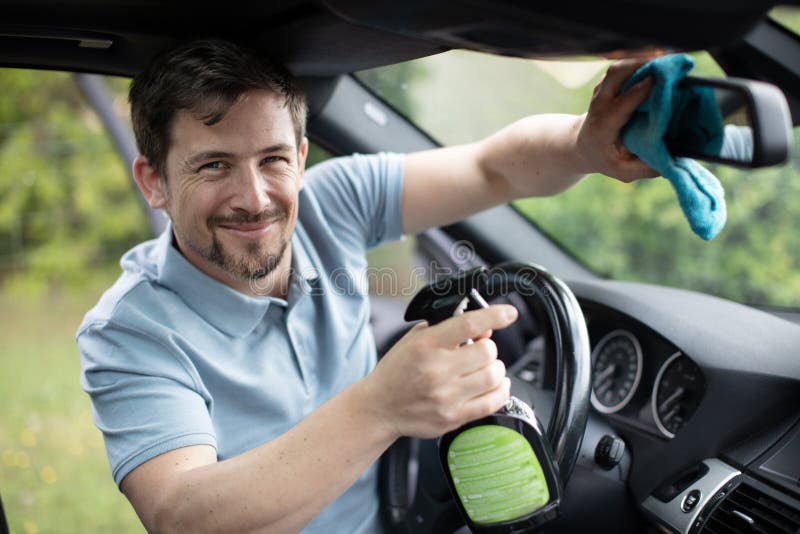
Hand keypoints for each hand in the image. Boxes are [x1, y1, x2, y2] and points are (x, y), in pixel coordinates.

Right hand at [365, 304, 517, 438]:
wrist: (379, 407)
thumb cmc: (397, 371)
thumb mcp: (415, 339)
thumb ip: (447, 330)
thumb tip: (484, 328)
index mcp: (427, 345)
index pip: (469, 324)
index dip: (495, 316)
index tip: (509, 313)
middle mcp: (437, 370)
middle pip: (488, 352)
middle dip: (488, 348)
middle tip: (479, 351)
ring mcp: (446, 396)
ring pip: (494, 376)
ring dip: (495, 369)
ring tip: (484, 369)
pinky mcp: (453, 417)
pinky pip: (493, 402)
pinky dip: (501, 390)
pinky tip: (495, 385)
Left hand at [576, 59, 659, 181]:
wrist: (583, 145)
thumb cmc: (606, 158)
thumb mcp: (623, 171)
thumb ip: (646, 168)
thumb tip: (673, 161)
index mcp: (602, 127)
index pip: (619, 106)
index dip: (636, 92)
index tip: (655, 81)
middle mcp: (599, 104)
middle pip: (614, 76)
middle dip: (639, 65)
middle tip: (667, 63)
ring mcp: (602, 90)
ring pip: (619, 68)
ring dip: (642, 60)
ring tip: (668, 59)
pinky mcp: (608, 82)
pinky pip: (625, 66)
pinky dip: (642, 61)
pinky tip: (661, 62)